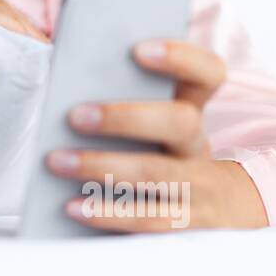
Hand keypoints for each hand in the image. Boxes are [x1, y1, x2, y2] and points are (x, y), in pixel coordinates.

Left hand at [43, 38, 269, 230]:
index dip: (180, 58)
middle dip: (126, 118)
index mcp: (192, 108)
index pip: (207, 72)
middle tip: (75, 115)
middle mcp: (198, 144)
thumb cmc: (159, 150)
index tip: (138, 49)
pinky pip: (151, 220)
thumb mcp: (152, 122)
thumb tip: (65, 81)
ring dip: (103, 166)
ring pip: (159, 174)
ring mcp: (200, 188)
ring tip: (57, 161)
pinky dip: (109, 214)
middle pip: (182, 122)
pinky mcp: (189, 226)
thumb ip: (120, 96)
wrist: (218, 210)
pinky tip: (72, 207)